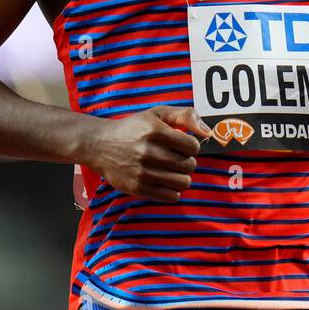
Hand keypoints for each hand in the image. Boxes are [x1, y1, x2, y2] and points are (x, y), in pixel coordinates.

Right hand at [83, 105, 210, 202]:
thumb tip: (208, 132)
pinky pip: (171, 197)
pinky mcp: (137, 189)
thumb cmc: (134, 128)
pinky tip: (164, 181)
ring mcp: (142, 172)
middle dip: (187, 162)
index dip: (191, 146)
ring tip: (172, 170)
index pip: (193, 146)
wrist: (100, 145)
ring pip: (183, 183)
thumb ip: (185, 116)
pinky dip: (172, 190)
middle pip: (189, 165)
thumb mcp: (157, 113)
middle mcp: (149, 152)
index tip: (181, 145)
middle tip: (175, 158)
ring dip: (182, 177)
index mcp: (156, 131)